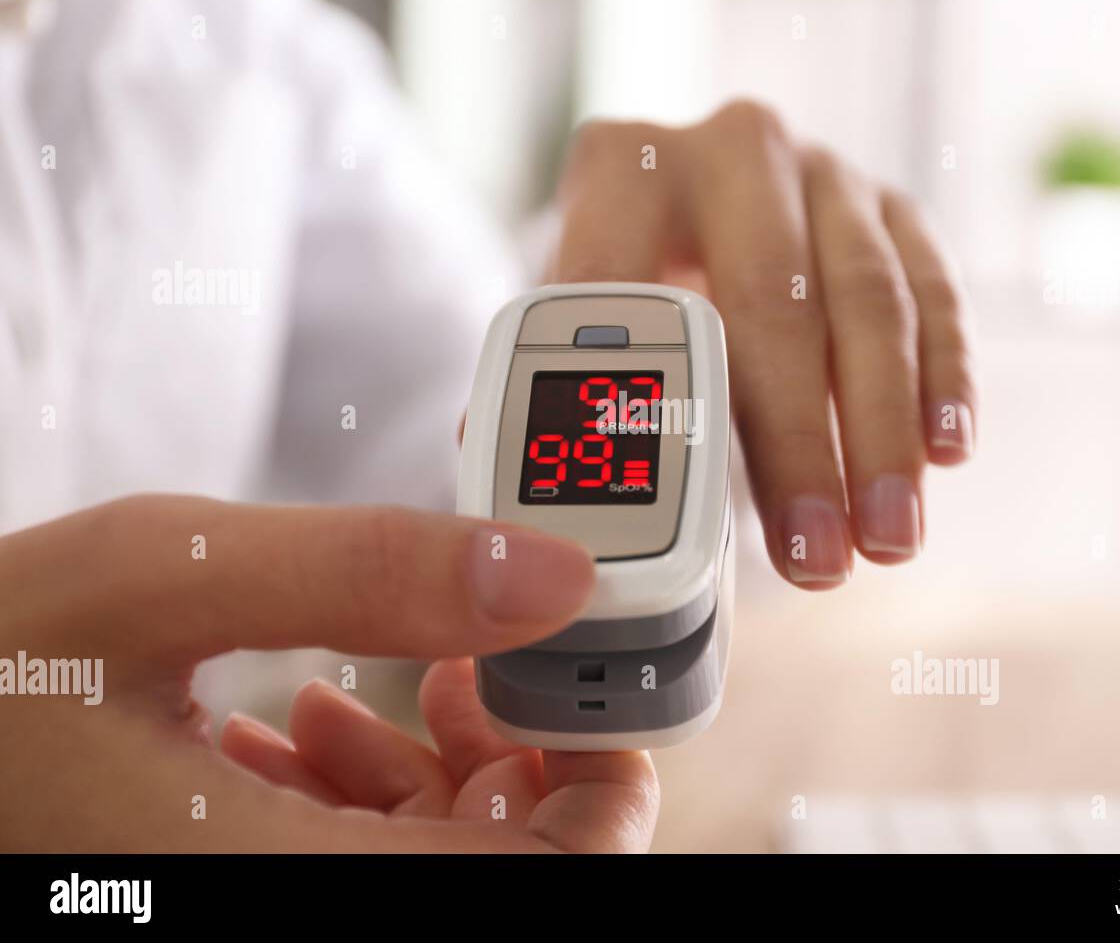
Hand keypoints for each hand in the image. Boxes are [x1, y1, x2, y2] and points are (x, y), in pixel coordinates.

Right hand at [0, 496, 657, 851]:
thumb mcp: (160, 579)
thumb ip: (369, 572)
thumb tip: (553, 574)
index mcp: (285, 872)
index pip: (545, 880)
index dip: (602, 793)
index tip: (578, 688)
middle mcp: (285, 904)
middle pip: (493, 867)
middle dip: (500, 759)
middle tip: (454, 661)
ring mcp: (252, 895)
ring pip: (418, 860)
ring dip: (420, 770)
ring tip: (346, 685)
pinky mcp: (224, 881)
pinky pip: (344, 859)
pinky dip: (350, 794)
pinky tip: (286, 727)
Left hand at [550, 100, 976, 586]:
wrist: (694, 201)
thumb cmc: (622, 285)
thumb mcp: (570, 328)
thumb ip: (545, 403)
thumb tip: (516, 516)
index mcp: (622, 168)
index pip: (631, 284)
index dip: (665, 408)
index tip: (695, 516)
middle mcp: (729, 151)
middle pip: (771, 302)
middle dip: (798, 446)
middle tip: (816, 559)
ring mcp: (823, 171)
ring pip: (868, 302)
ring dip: (882, 433)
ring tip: (887, 538)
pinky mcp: (892, 203)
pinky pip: (933, 288)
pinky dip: (944, 375)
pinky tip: (948, 452)